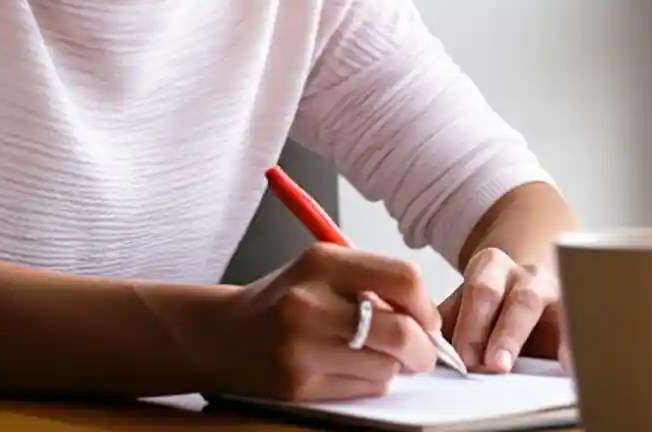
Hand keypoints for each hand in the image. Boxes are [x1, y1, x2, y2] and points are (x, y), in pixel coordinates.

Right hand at [214, 243, 441, 400]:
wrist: (223, 335)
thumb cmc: (284, 301)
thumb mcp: (322, 270)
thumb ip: (373, 281)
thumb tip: (428, 317)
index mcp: (321, 262)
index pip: (403, 279)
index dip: (426, 305)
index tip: (426, 318)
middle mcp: (309, 302)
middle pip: (401, 331)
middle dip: (423, 349)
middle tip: (421, 352)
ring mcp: (301, 347)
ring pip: (386, 367)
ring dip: (392, 366)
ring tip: (369, 356)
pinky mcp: (298, 386)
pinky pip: (364, 388)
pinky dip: (370, 381)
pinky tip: (347, 368)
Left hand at [438, 247, 568, 373]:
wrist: (526, 293)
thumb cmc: (488, 309)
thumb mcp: (463, 308)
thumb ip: (447, 328)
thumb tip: (429, 356)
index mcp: (490, 267)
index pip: (481, 291)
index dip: (473, 325)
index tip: (465, 358)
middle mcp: (527, 276)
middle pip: (520, 300)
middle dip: (507, 334)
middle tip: (495, 365)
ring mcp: (559, 292)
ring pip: (561, 309)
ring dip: (557, 340)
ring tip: (556, 365)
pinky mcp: (578, 313)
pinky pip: (581, 328)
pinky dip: (577, 346)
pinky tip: (574, 365)